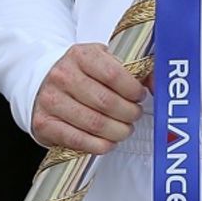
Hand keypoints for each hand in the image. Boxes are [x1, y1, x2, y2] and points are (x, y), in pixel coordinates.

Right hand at [31, 42, 147, 153]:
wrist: (43, 82)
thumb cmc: (81, 73)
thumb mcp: (102, 60)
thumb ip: (132, 69)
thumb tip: (158, 85)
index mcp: (80, 55)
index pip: (113, 74)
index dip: (132, 89)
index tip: (139, 96)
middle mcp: (62, 75)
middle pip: (106, 102)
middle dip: (128, 113)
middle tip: (134, 115)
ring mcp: (51, 100)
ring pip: (95, 123)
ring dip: (117, 131)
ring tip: (124, 129)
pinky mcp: (44, 123)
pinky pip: (77, 140)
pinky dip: (99, 145)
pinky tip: (108, 142)